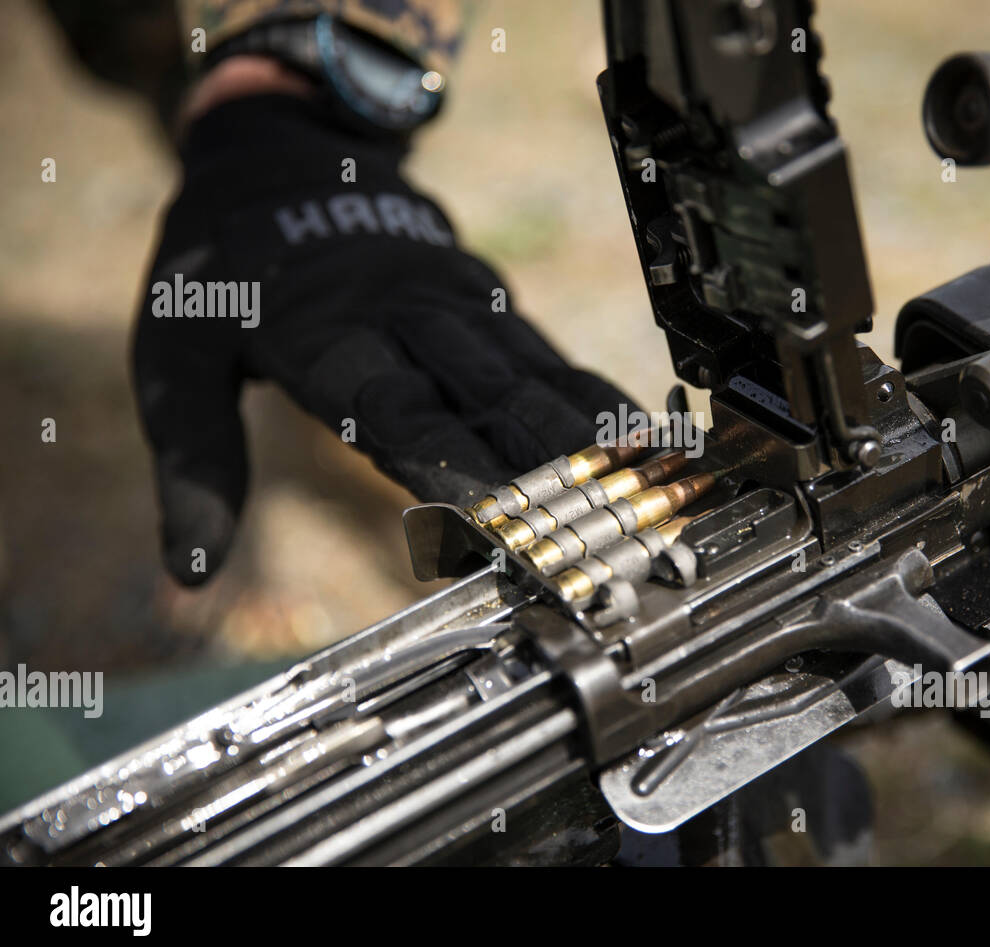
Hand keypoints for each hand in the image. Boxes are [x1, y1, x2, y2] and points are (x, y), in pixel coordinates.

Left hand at [133, 91, 632, 584]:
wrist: (282, 159)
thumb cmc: (224, 276)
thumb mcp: (173, 362)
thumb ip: (196, 469)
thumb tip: (184, 573)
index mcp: (325, 336)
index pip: (396, 411)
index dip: (447, 467)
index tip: (493, 525)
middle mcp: (405, 318)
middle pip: (484, 395)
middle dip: (541, 466)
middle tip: (594, 530)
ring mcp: (457, 306)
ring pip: (531, 375)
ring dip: (585, 437)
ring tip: (645, 487)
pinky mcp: (489, 303)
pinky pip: (550, 356)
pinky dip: (597, 401)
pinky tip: (645, 439)